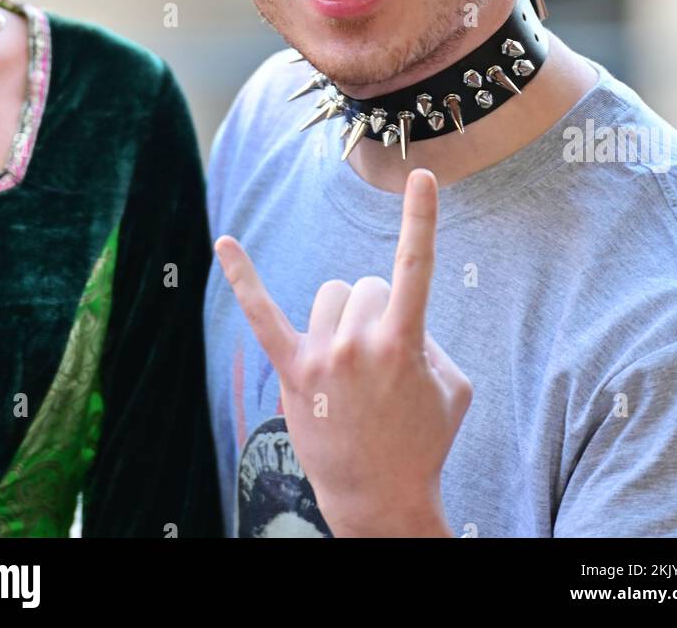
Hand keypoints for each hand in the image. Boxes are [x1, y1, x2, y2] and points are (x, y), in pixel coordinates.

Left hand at [214, 167, 471, 536]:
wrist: (380, 500)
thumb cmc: (424, 441)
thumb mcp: (452, 387)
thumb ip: (432, 338)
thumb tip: (398, 314)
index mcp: (404, 343)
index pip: (415, 267)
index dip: (420, 218)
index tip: (422, 176)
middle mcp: (357, 343)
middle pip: (369, 286)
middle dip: (381, 313)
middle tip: (385, 364)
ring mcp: (321, 358)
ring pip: (332, 296)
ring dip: (345, 319)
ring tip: (353, 366)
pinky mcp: (293, 373)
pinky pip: (263, 316)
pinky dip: (244, 277)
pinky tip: (225, 243)